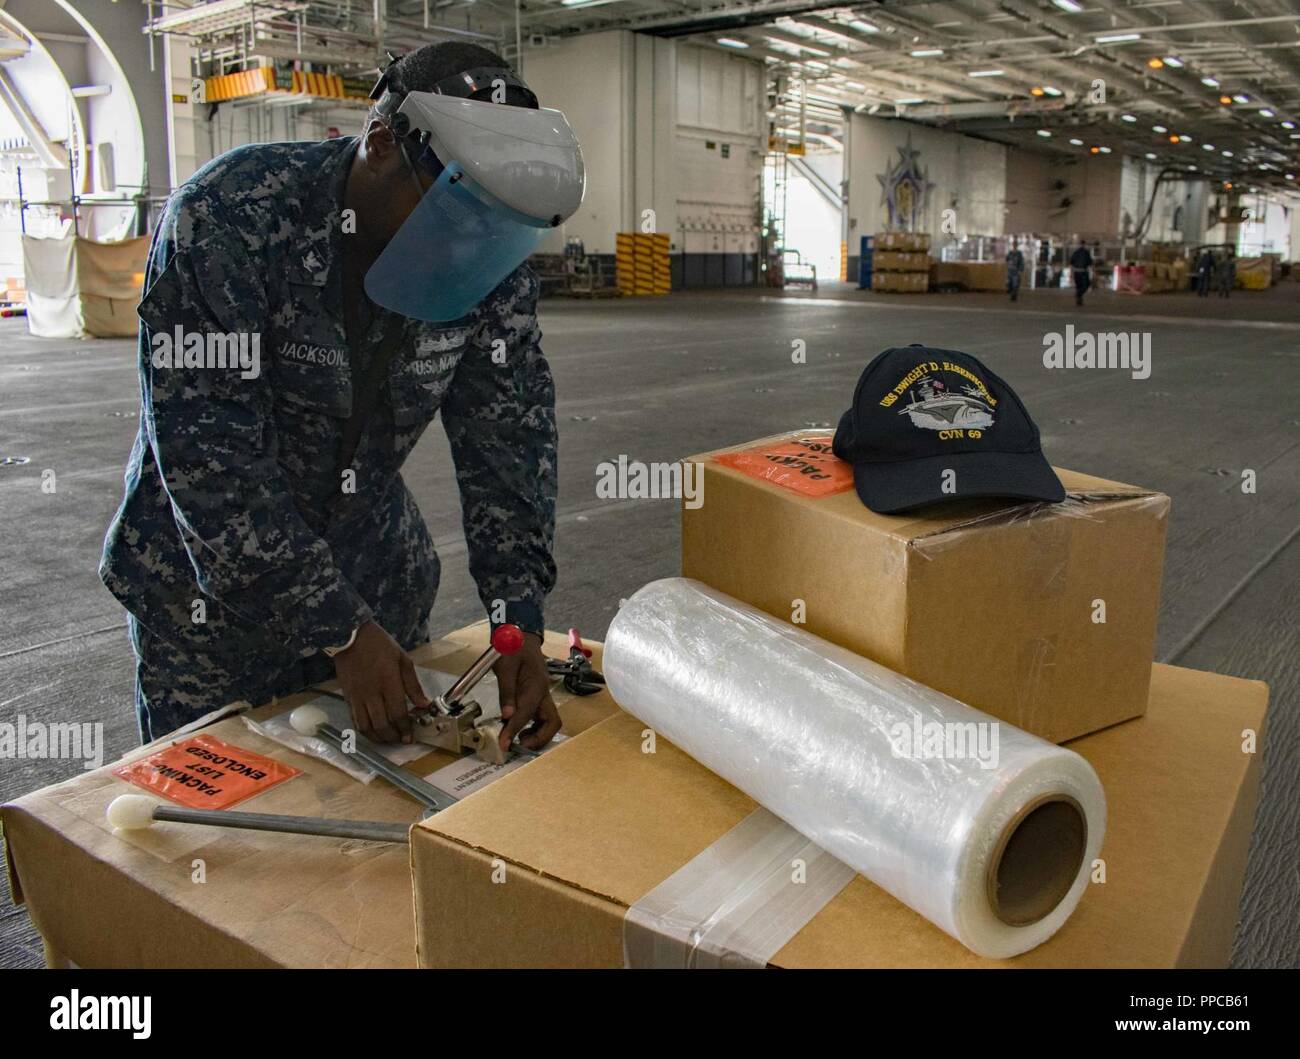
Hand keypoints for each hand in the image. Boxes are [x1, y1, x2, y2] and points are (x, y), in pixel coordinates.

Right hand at [332, 621, 431, 743]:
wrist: (350, 636)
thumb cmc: (380, 645)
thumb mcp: (402, 660)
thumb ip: (413, 685)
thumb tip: (424, 704)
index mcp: (388, 682)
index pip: (397, 713)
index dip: (405, 728)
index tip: (411, 736)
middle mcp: (371, 693)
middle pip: (382, 724)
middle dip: (393, 736)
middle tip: (402, 739)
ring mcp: (357, 697)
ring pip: (366, 727)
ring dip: (378, 738)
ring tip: (389, 738)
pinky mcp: (348, 698)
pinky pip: (355, 721)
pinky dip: (365, 730)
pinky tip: (374, 731)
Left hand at [494, 633, 559, 751]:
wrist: (520, 635)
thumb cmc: (513, 647)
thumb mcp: (505, 666)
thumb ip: (507, 691)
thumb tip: (507, 716)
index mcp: (536, 686)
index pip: (526, 714)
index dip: (514, 731)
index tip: (503, 744)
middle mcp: (543, 693)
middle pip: (552, 722)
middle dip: (539, 738)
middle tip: (518, 743)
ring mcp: (541, 695)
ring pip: (548, 722)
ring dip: (537, 734)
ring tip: (517, 738)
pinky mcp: (535, 696)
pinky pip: (539, 717)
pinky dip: (532, 727)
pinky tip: (517, 727)